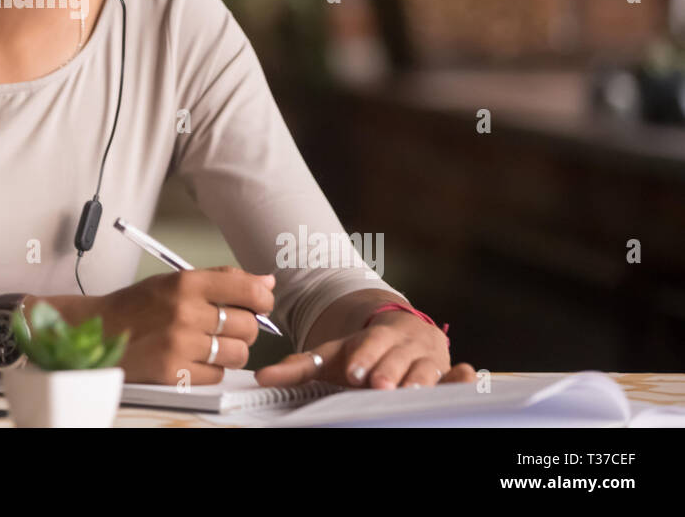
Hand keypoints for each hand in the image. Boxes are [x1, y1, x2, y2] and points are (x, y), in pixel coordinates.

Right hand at [97, 265, 275, 384]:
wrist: (97, 330)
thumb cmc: (137, 306)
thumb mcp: (174, 281)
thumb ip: (222, 279)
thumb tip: (266, 282)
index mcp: (186, 283)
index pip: (247, 289)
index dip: (262, 299)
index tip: (260, 304)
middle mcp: (184, 312)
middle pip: (247, 326)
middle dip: (243, 329)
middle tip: (226, 327)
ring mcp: (179, 344)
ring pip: (238, 354)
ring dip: (230, 352)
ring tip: (210, 345)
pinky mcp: (173, 372)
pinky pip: (217, 375)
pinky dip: (211, 370)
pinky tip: (193, 358)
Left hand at [255, 311, 474, 389]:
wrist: (402, 335)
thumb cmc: (362, 353)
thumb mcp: (332, 356)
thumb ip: (299, 367)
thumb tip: (261, 379)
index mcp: (375, 337)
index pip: (369, 345)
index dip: (364, 356)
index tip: (355, 372)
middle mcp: (404, 345)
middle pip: (397, 358)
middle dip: (390, 372)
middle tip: (380, 386)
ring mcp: (428, 359)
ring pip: (426, 368)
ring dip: (422, 379)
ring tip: (412, 393)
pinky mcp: (448, 372)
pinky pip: (457, 375)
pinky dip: (462, 377)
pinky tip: (466, 377)